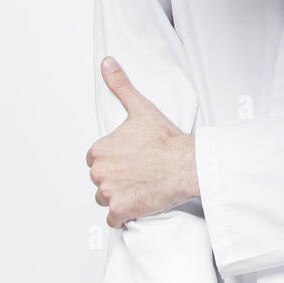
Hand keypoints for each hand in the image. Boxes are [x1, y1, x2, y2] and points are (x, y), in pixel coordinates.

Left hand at [87, 58, 198, 226]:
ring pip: (105, 198)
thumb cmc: (166, 140)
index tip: (133, 157)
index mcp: (99, 150)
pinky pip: (114, 219)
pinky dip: (124, 215)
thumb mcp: (141, 108)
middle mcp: (99, 172)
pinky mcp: (119, 211)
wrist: (186, 163)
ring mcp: (108, 193)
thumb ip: (120, 85)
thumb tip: (107, 64)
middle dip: (117, 177)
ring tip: (141, 185)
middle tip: (140, 170)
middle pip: (101, 179)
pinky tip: (139, 202)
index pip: (98, 159)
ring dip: (120, 195)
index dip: (116, 158)